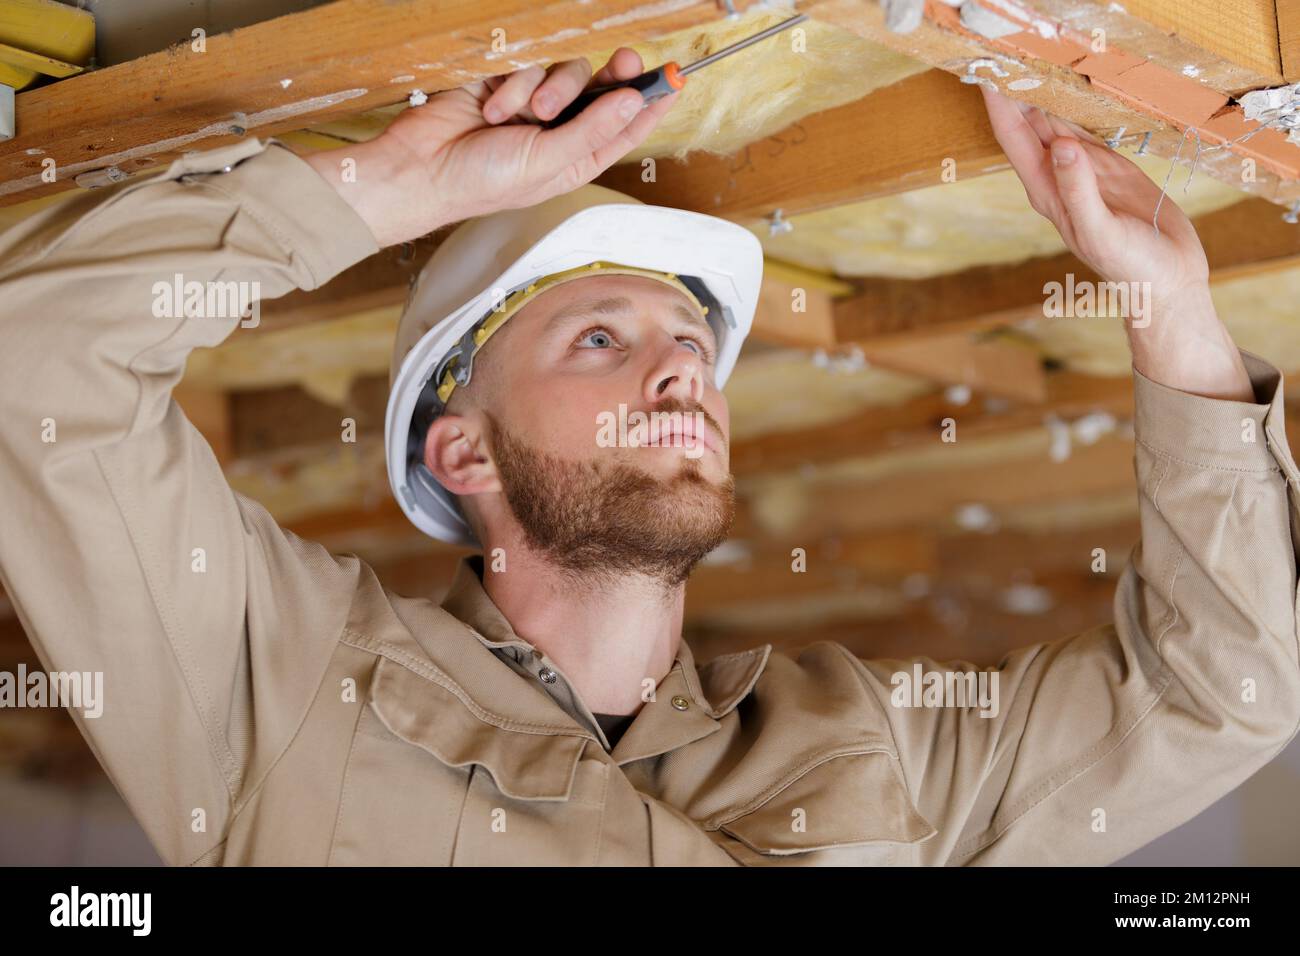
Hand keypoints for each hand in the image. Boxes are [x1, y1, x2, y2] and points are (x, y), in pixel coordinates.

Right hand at [307, 49, 674, 247]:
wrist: (423, 168)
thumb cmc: (482, 182)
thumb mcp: (548, 162)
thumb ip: (592, 130)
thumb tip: (634, 103)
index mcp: (578, 158)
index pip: (625, 128)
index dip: (650, 104)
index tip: (674, 81)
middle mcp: (561, 131)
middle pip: (603, 91)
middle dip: (612, 78)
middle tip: (624, 62)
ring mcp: (534, 104)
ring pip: (567, 72)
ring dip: (549, 89)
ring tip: (525, 114)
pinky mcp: (508, 81)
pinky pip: (530, 64)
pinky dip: (516, 84)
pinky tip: (495, 107)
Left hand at [980, 85, 1251, 399]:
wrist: (1165, 280)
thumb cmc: (1129, 265)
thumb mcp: (1099, 230)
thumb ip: (1079, 189)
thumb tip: (1061, 145)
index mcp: (1046, 190)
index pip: (1013, 138)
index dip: (997, 103)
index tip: (984, 69)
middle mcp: (1057, 175)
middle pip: (1027, 123)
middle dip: (1012, 89)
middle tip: (1003, 49)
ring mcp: (1082, 169)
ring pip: (1054, 121)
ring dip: (1040, 92)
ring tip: (1027, 56)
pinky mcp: (1109, 165)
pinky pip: (1084, 127)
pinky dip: (1073, 105)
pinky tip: (1066, 85)